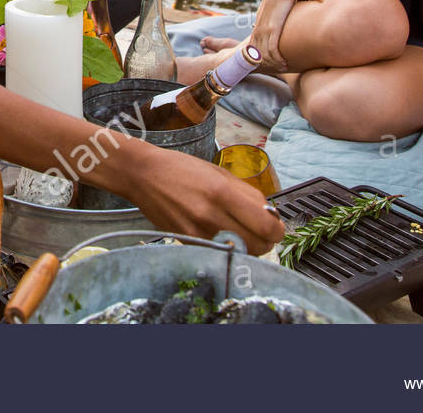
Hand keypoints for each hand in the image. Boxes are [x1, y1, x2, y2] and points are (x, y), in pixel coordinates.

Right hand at [122, 145, 284, 254]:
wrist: (143, 175)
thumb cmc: (181, 169)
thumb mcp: (219, 173)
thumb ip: (247, 194)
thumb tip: (269, 214)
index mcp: (222, 192)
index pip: (266, 226)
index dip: (278, 230)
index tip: (276, 225)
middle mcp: (211, 215)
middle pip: (257, 245)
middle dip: (266, 240)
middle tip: (262, 231)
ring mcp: (198, 231)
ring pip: (240, 252)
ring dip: (248, 246)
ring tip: (243, 232)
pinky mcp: (187, 241)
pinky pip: (219, 252)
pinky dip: (227, 247)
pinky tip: (223, 234)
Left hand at [250, 0, 301, 70]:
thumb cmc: (282, 0)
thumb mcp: (274, 13)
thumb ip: (274, 21)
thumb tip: (279, 26)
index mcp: (258, 27)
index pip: (254, 48)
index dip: (261, 58)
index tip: (270, 65)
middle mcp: (258, 30)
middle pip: (257, 54)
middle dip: (267, 64)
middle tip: (278, 70)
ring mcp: (264, 30)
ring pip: (264, 54)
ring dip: (273, 63)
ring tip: (283, 67)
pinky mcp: (272, 30)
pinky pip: (272, 50)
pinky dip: (277, 59)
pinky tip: (284, 63)